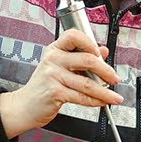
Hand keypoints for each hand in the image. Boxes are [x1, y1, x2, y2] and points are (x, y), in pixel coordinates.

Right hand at [0, 29, 122, 137]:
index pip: (73, 36)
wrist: (25, 106)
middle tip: (115, 78)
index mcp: (55, 49)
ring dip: (105, 92)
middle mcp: (53, 59)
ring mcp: (53, 76)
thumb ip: (81, 58)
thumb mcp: (60, 67)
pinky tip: (101, 102)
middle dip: (106, 71)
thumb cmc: (43, 86)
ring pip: (87, 83)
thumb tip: (103, 51)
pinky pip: (81, 97)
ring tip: (114, 97)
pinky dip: (95, 101)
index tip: (101, 52)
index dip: (89, 42)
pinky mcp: (55, 92)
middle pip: (87, 60)